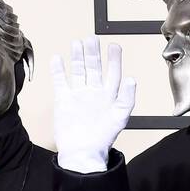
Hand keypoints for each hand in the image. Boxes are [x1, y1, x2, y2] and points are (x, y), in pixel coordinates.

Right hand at [51, 36, 136, 173]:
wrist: (82, 152)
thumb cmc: (102, 138)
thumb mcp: (120, 118)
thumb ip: (126, 99)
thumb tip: (131, 80)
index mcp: (109, 97)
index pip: (113, 74)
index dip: (114, 60)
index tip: (114, 46)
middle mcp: (94, 93)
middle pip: (94, 68)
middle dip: (93, 53)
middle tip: (92, 39)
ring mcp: (79, 95)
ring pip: (78, 71)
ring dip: (78, 57)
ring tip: (77, 43)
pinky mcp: (64, 100)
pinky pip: (61, 81)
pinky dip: (59, 70)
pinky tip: (58, 58)